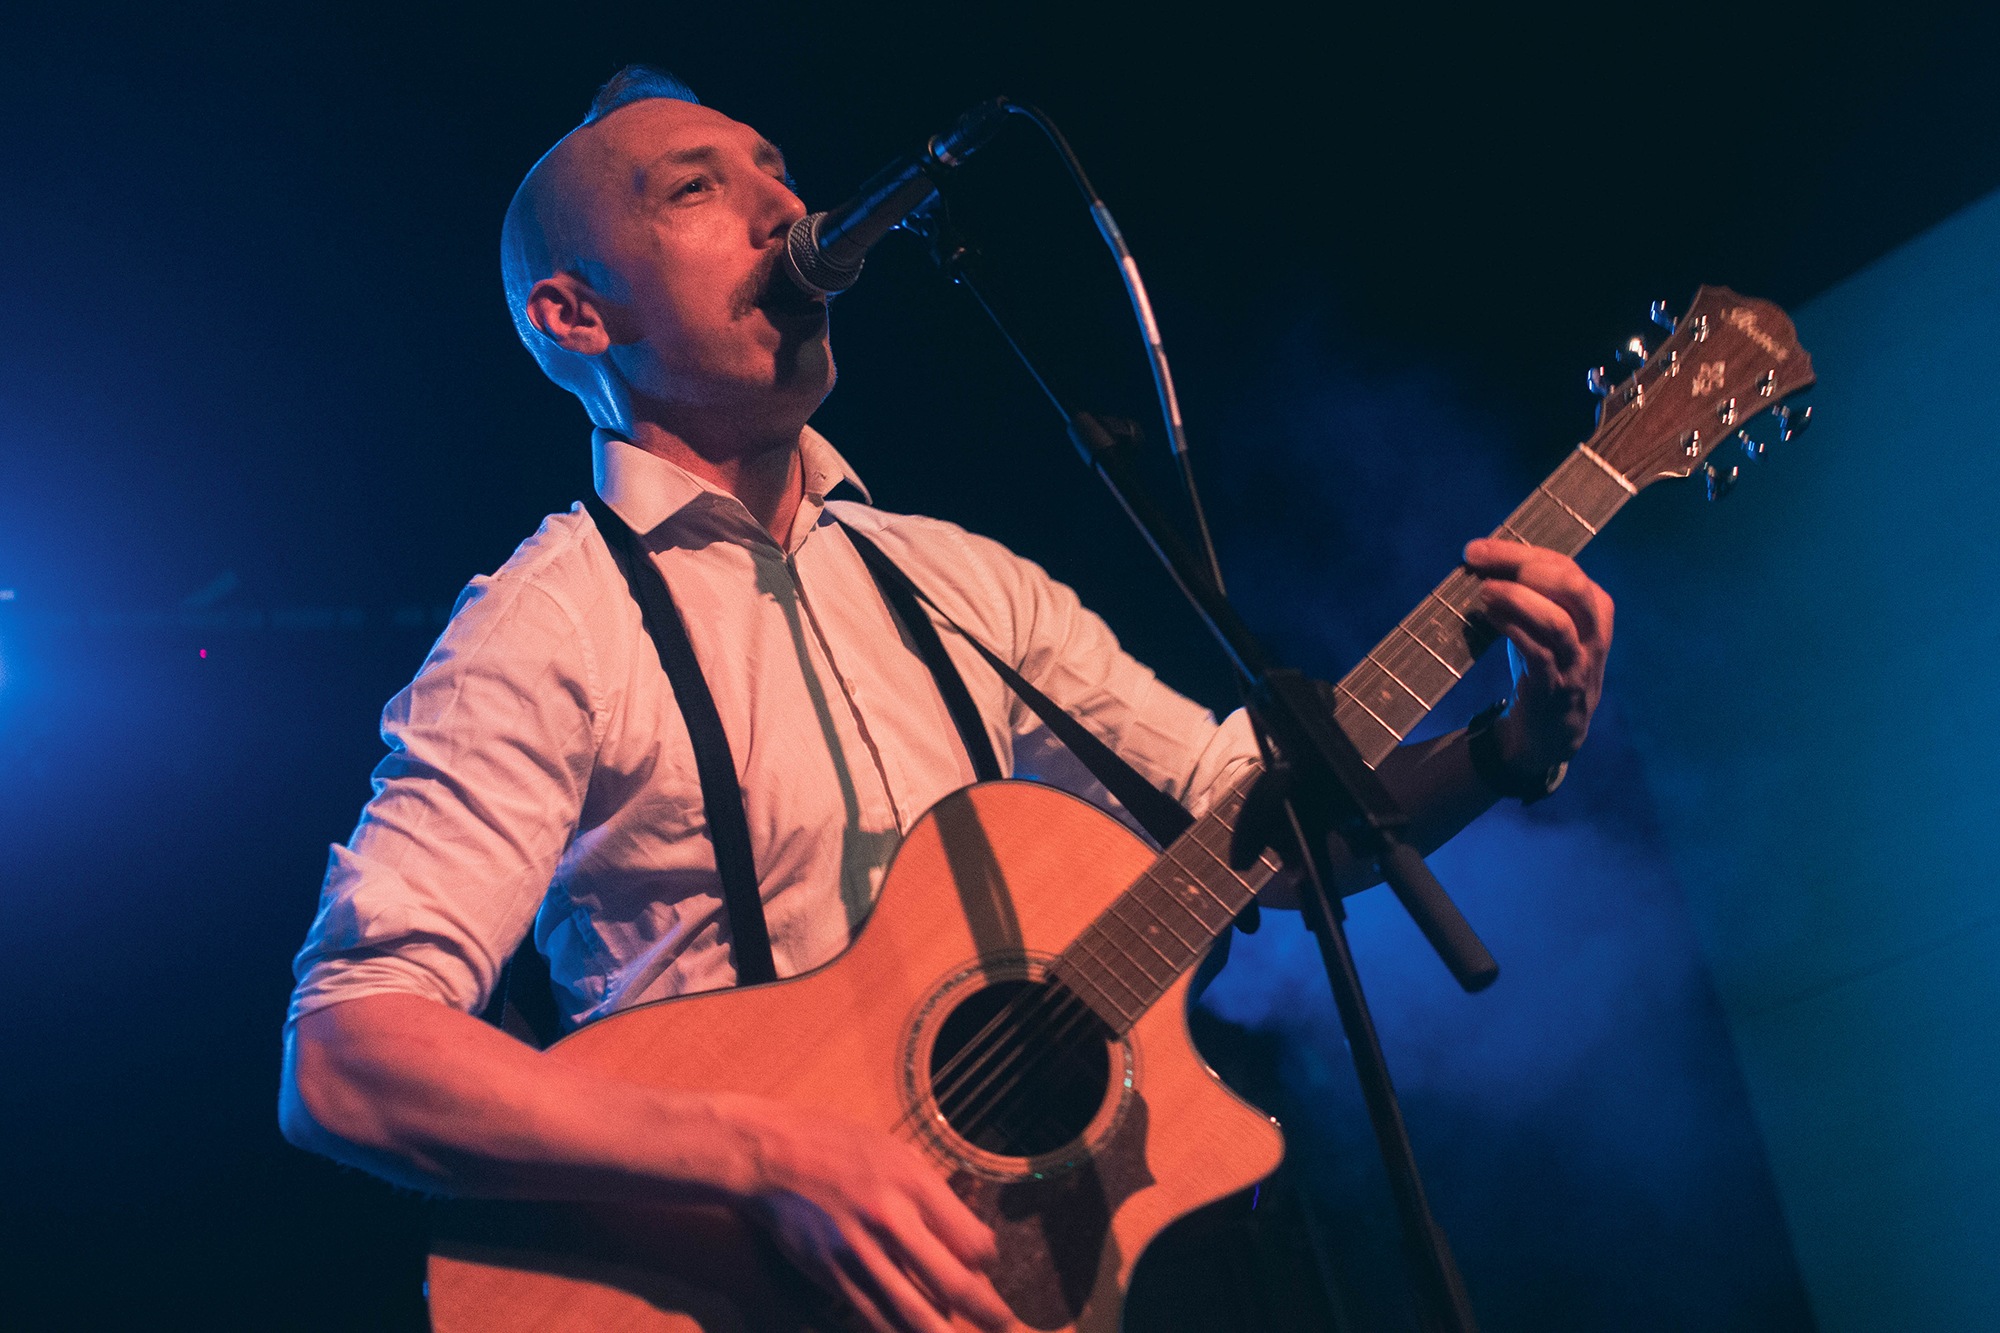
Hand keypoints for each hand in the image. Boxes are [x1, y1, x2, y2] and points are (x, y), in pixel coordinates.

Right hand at [735, 1100, 1013, 1332]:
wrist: (769, 1155)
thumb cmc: (837, 1146)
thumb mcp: (896, 1152)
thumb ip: (933, 1195)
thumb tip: (967, 1240)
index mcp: (912, 1182)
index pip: (973, 1240)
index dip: (989, 1262)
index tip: (988, 1268)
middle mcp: (891, 1218)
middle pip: (953, 1283)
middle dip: (987, 1312)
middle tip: (1007, 1327)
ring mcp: (859, 1252)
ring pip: (914, 1313)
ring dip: (943, 1332)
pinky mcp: (831, 1275)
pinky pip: (874, 1316)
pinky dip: (898, 1330)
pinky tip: (912, 1332)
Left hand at [1461, 539, 1614, 774]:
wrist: (1553, 733)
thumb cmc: (1545, 667)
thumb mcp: (1549, 626)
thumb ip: (1530, 595)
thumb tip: (1482, 561)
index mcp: (1595, 609)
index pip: (1563, 566)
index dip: (1518, 552)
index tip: (1477, 548)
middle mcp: (1593, 632)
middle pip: (1569, 585)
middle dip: (1522, 566)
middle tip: (1479, 561)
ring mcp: (1577, 663)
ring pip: (1557, 622)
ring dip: (1515, 601)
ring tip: (1483, 591)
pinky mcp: (1557, 689)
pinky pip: (1539, 655)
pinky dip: (1514, 632)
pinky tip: (1490, 619)